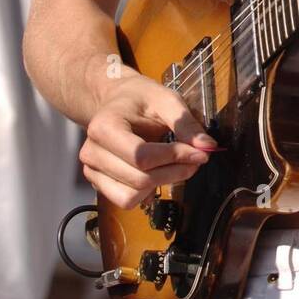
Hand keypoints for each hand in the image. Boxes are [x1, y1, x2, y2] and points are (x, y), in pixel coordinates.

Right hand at [79, 73, 218, 209]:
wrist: (116, 101)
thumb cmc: (140, 98)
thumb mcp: (166, 100)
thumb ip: (185, 123)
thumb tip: (207, 146)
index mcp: (104, 127)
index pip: (141, 156)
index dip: (174, 157)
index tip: (200, 153)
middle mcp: (91, 152)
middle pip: (138, 179)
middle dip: (174, 172)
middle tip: (196, 159)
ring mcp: (92, 171)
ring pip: (131, 196)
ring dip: (161, 184)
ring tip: (178, 166)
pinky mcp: (99, 183)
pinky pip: (125, 200)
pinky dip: (147, 192)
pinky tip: (159, 172)